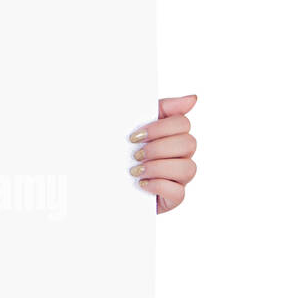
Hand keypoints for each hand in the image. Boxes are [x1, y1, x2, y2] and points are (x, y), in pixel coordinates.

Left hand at [128, 95, 197, 213]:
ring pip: (188, 168)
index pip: (183, 123)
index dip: (160, 128)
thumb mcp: (133, 126)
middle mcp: (181, 155)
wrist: (103, 184)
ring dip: (158, 167)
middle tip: (136, 153)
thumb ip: (161, 109)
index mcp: (173, 135)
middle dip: (158, 148)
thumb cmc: (121, 151)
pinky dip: (158, 186)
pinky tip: (142, 183)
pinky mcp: (173, 199)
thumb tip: (193, 98)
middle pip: (188, 144)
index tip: (135, 136)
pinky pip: (179, 193)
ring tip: (135, 170)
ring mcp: (180, 178)